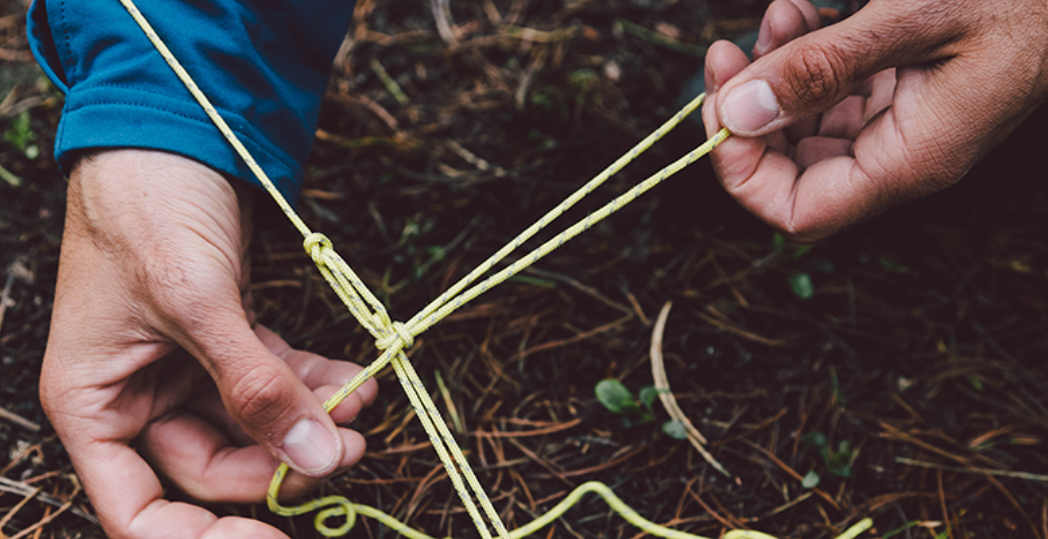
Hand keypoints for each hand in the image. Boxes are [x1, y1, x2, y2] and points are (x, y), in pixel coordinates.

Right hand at [42, 150, 377, 537]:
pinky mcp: (226, 340)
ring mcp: (184, 369)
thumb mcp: (198, 306)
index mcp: (94, 405)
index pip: (139, 512)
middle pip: (214, 468)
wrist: (169, 136)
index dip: (202, 536)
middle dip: (282, 462)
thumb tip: (313, 458)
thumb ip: (254, 387)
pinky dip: (313, 382)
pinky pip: (273, 380)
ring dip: (309, 420)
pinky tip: (356, 378)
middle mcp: (136, 397)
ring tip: (361, 408)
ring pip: (253, 425)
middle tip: (346, 450)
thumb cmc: (148, 212)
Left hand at [702, 0, 1047, 240]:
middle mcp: (902, 155)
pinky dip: (805, 58)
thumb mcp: (918, 16)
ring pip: (807, 126)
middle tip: (727, 55)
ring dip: (774, 76)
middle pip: (792, 171)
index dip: (744, 172)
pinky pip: (834, 93)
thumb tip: (739, 110)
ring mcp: (902, 124)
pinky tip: (802, 14)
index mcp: (911, 160)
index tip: (720, 109)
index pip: (799, 212)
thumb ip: (823, 67)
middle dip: (749, 112)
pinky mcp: (904, 91)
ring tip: (777, 18)